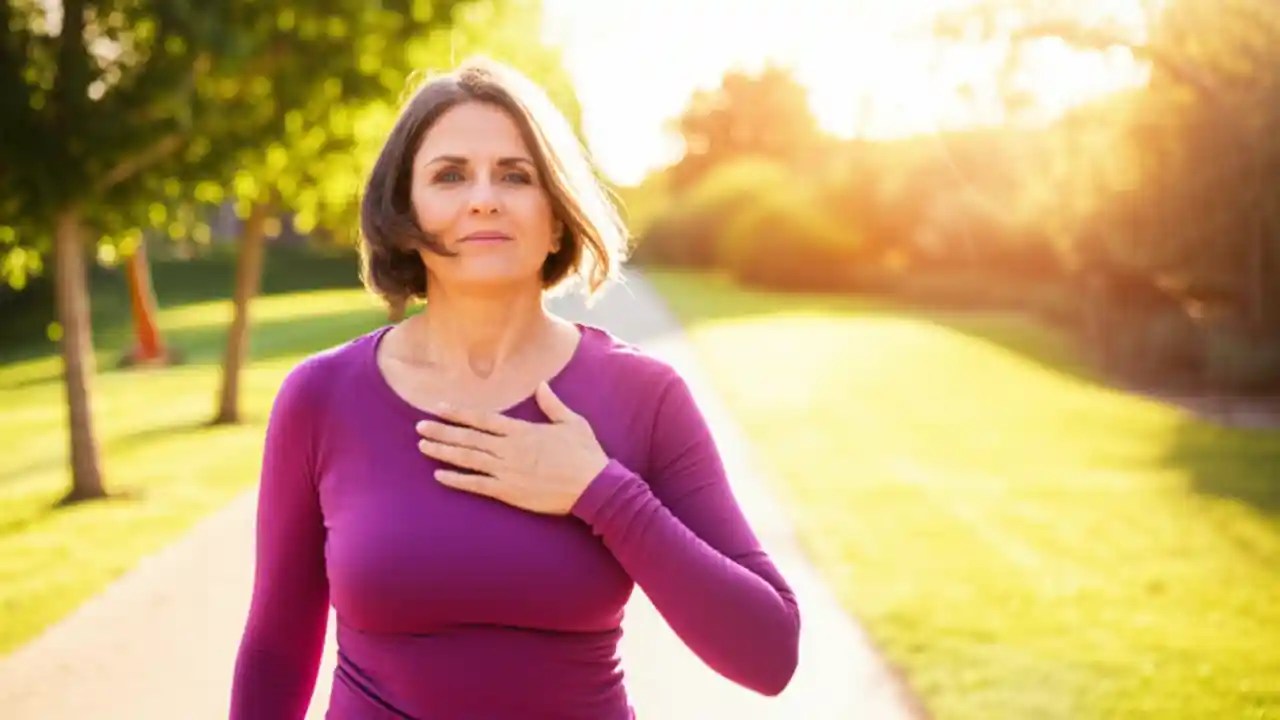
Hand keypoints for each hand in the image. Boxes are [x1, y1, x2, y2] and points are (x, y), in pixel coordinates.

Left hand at [414, 381, 609, 514]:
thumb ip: (552, 404)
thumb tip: (541, 385)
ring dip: (444, 452)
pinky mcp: (509, 492)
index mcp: (522, 431)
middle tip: (418, 427)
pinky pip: (477, 485)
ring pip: (468, 459)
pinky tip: (439, 476)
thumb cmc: (585, 454)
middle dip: (442, 431)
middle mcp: (509, 449)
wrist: (594, 486)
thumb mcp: (572, 422)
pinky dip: (457, 480)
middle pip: (469, 438)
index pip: (483, 419)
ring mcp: (507, 471)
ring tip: (423, 446)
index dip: (459, 413)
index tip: (439, 408)